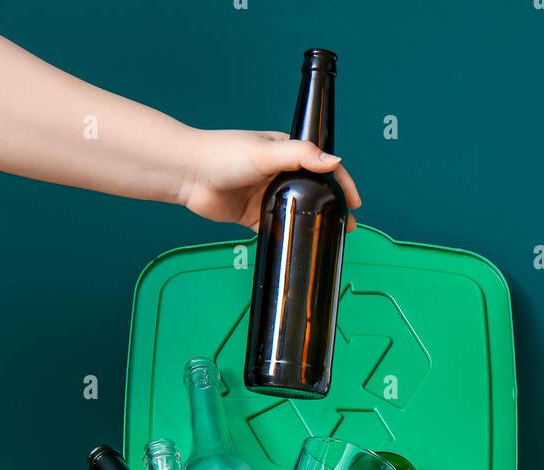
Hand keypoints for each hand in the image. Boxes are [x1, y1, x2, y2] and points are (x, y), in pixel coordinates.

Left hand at [179, 129, 360, 229]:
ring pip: (297, 211)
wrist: (188, 174)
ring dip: (313, 223)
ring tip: (330, 237)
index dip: (341, 182)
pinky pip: (276, 228)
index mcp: (285, 152)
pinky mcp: (253, 216)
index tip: (355, 201)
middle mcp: (277, 173)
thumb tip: (334, 162)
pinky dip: (288, 235)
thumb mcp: (267, 151)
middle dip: (333, 207)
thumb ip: (301, 155)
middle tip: (348, 225)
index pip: (322, 165)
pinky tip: (300, 244)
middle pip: (313, 191)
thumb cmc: (223, 154)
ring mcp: (266, 195)